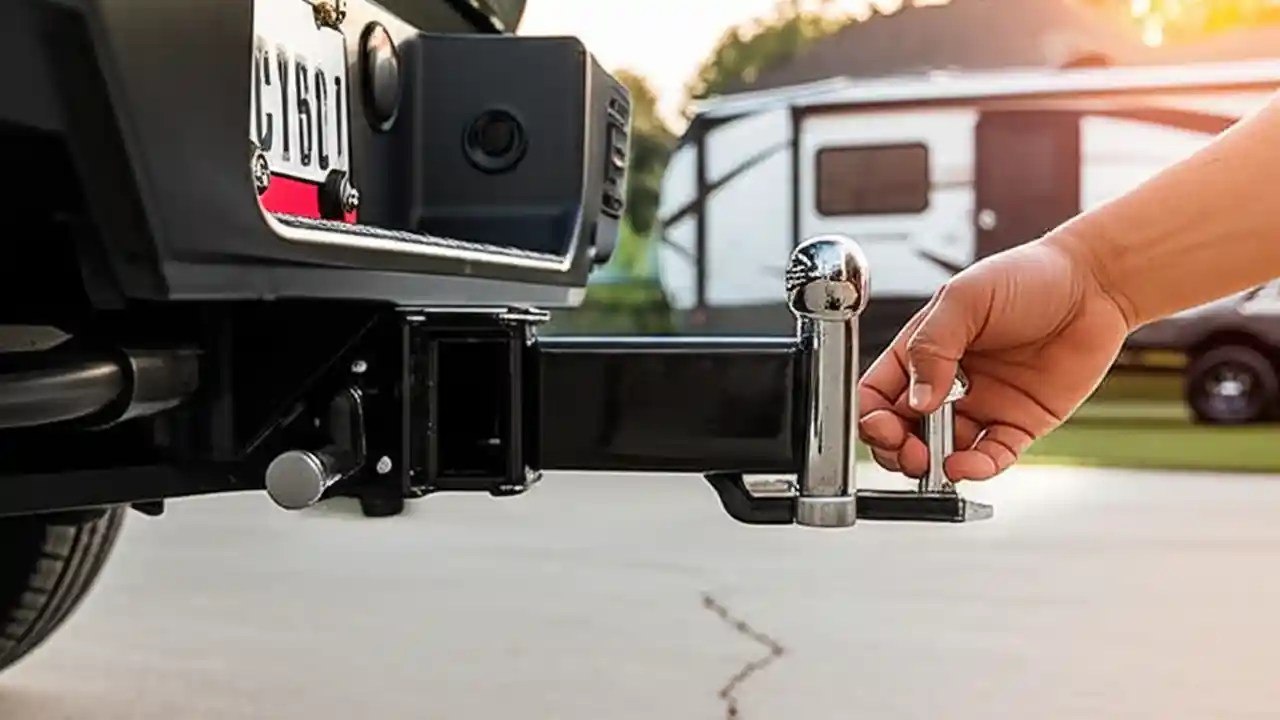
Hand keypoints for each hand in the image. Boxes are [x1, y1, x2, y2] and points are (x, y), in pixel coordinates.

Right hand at [857, 237, 1131, 481]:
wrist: (1093, 285)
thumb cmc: (1029, 277)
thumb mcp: (964, 298)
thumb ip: (932, 345)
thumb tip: (917, 399)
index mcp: (922, 351)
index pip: (879, 393)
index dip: (871, 416)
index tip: (879, 425)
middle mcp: (946, 383)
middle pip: (903, 431)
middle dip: (895, 448)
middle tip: (905, 450)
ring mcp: (982, 406)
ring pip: (942, 451)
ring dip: (932, 463)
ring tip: (934, 461)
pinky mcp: (1018, 424)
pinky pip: (991, 456)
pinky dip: (976, 468)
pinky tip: (968, 465)